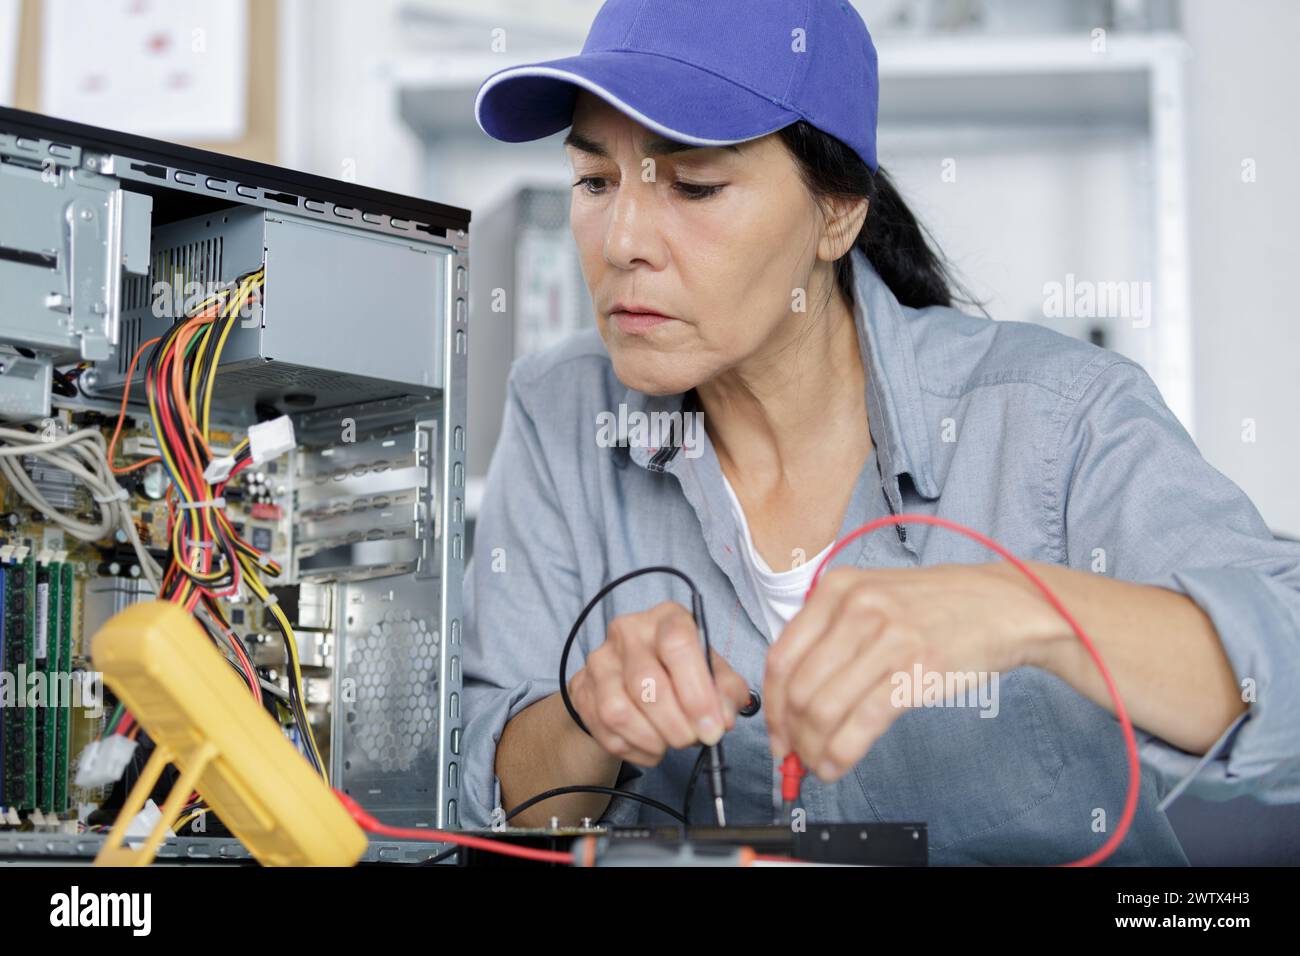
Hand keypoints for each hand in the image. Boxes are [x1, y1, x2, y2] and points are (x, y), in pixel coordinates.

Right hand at [568, 601, 752, 765]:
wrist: (638, 681)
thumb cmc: (684, 673)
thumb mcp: (715, 675)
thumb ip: (727, 693)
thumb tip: (722, 719)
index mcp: (667, 617)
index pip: (677, 645)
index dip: (697, 693)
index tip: (712, 728)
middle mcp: (629, 630)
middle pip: (647, 684)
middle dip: (676, 725)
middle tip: (692, 740)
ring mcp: (600, 659)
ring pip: (618, 711)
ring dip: (651, 739)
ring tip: (669, 743)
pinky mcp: (582, 688)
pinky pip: (604, 729)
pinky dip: (633, 748)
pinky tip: (649, 745)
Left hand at [763, 562, 1058, 782]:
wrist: (1003, 605)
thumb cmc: (935, 607)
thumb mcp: (871, 597)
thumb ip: (829, 634)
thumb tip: (791, 697)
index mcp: (836, 588)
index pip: (781, 657)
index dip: (770, 707)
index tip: (775, 733)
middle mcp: (856, 608)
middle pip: (798, 689)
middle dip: (790, 734)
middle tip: (795, 757)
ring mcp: (888, 638)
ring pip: (824, 710)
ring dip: (812, 749)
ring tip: (817, 765)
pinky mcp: (917, 670)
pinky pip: (863, 723)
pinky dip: (841, 754)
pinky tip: (837, 766)